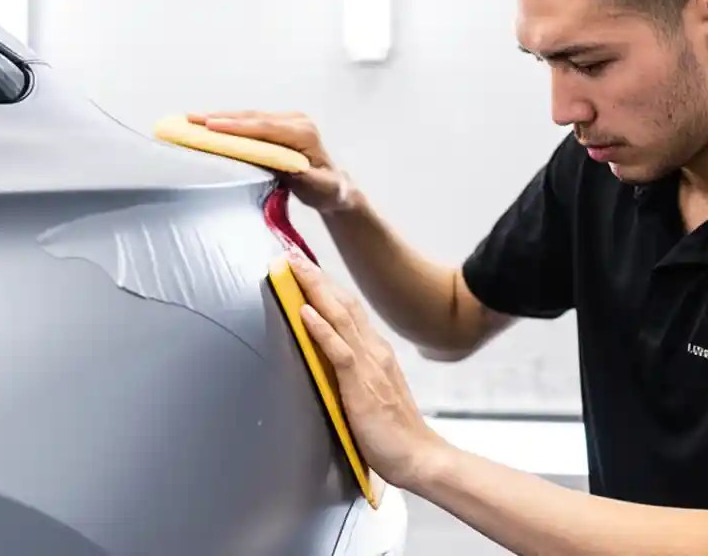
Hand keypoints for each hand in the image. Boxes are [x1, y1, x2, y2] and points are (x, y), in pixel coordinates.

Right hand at [187, 111, 356, 212]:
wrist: (335, 187)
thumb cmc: (327, 190)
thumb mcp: (319, 188)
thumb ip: (304, 177)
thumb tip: (288, 166)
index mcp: (304, 133)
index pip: (266, 128)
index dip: (238, 127)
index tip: (211, 126)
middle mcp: (296, 121)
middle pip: (253, 118)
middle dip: (220, 118)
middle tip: (190, 119)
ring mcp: (287, 120)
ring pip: (249, 117)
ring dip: (220, 117)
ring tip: (191, 119)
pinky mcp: (278, 124)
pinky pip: (250, 122)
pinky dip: (228, 122)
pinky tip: (207, 123)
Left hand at [285, 249, 450, 490]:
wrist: (418, 456)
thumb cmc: (391, 431)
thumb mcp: (368, 393)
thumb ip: (352, 372)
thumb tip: (328, 357)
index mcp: (375, 352)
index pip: (346, 310)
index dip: (323, 285)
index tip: (302, 264)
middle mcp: (374, 351)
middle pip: (341, 304)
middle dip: (315, 276)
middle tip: (289, 251)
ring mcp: (369, 366)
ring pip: (339, 317)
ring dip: (314, 290)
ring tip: (293, 266)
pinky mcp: (362, 385)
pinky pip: (339, 351)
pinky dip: (321, 329)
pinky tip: (305, 312)